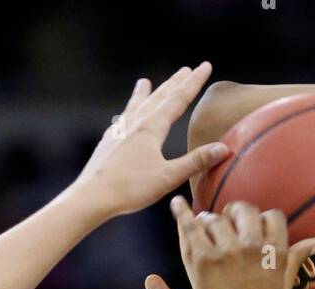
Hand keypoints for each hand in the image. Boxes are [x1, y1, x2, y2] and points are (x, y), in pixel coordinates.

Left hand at [74, 64, 229, 220]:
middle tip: (186, 69)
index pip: (178, 99)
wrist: (91, 196)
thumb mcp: (168, 177)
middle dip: (174, 83)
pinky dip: (125, 114)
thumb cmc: (130, 189)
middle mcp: (135, 122)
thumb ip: (195, 162)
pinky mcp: (107, 142)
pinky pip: (120, 121)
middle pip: (159, 97)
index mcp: (152, 127)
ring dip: (144, 93)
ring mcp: (119, 131)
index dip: (194, 82)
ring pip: (135, 105)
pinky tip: (122, 117)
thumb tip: (223, 148)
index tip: (205, 66)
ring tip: (144, 81)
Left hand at [146, 199, 314, 288]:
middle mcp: (254, 250)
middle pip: (245, 210)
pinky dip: (182, 214)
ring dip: (210, 222)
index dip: (261, 218)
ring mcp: (228, 254)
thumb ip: (295, 262)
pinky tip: (176, 204)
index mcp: (275, 255)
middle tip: (226, 221)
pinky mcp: (205, 261)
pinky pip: (193, 228)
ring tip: (205, 230)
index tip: (251, 226)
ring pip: (217, 218)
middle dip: (235, 212)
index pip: (273, 216)